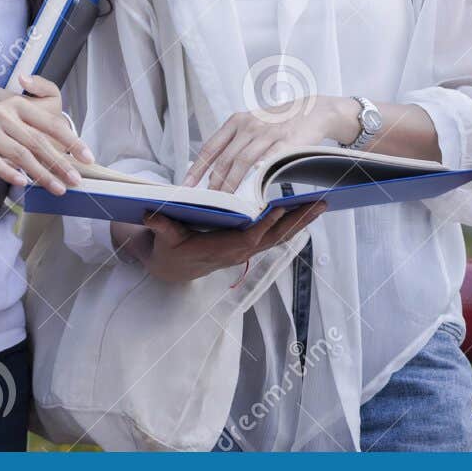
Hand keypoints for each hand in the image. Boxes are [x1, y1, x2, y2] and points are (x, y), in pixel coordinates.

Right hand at [0, 74, 94, 194]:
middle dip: (59, 163)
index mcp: (19, 106)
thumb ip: (42, 130)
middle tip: (75, 180)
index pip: (50, 124)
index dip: (71, 141)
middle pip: (37, 141)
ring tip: (57, 188)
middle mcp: (3, 114)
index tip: (87, 158)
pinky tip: (23, 183)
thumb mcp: (19, 119)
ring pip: (19, 154)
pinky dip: (10, 173)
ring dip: (41, 174)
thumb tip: (72, 156)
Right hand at [129, 202, 325, 282]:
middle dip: (296, 221)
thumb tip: (150, 215)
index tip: (280, 207)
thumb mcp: (162, 240)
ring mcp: (247, 250)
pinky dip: (293, 224)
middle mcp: (239, 251)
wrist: (174, 268)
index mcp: (221, 249)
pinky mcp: (251, 246)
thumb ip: (160, 227)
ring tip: (322, 204)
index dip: (265, 224)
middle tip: (318, 202)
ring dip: (301, 222)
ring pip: (280, 237)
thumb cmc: (169, 250)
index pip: (249, 238)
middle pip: (274, 237)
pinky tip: (306, 212)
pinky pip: (276, 236)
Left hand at [183, 95, 355, 192]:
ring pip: (243, 162)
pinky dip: (258, 176)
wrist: (311, 110)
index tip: (187, 184)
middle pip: (225, 158)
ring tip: (225, 198)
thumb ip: (233, 141)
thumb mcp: (250, 124)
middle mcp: (249, 125)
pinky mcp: (286, 142)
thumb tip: (211, 166)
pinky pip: (268, 161)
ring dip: (232, 182)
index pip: (211, 147)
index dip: (197, 168)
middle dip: (214, 181)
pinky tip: (252, 189)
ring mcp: (268, 133)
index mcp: (236, 121)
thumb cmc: (277, 122)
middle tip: (208, 198)